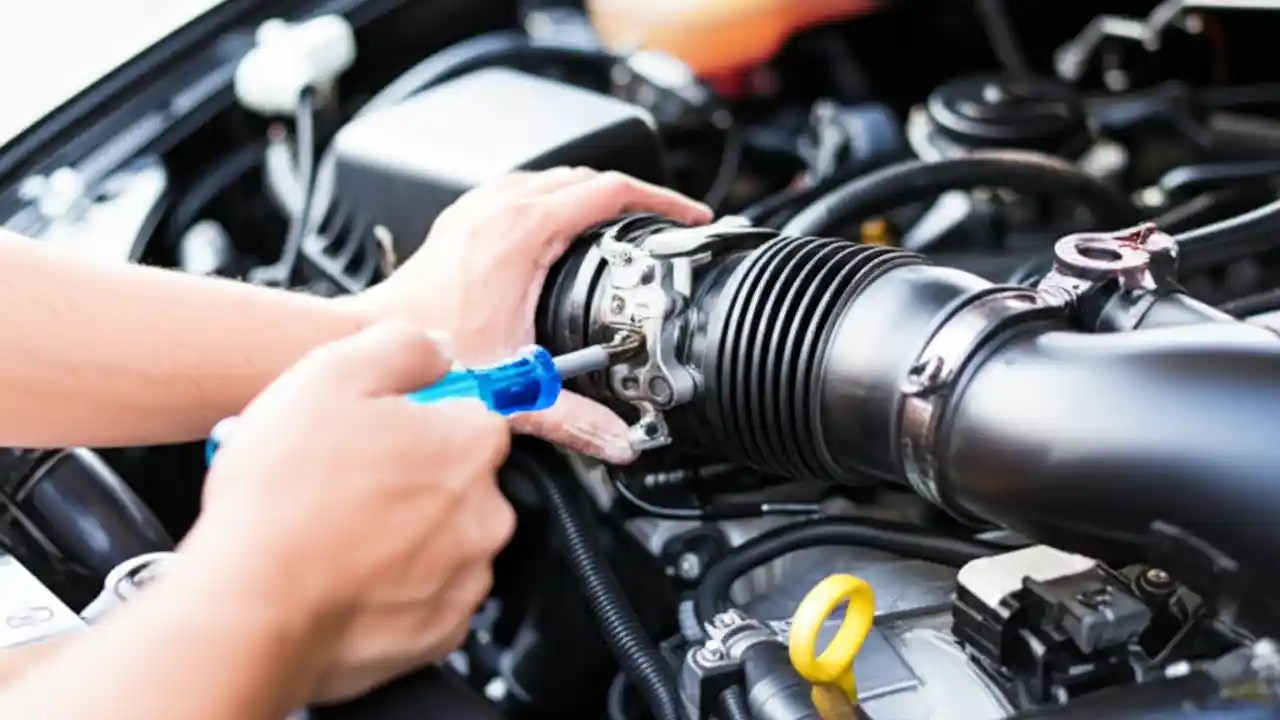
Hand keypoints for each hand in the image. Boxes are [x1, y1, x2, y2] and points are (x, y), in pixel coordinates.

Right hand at [182, 323, 513, 702]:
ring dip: (403, 531)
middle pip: (459, 477)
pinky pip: (426, 593)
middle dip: (411, 474)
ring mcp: (467, 575)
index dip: (418, 414)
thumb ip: (401, 347)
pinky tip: (344, 574)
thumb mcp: (330, 374)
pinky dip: (394, 585)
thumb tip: (437, 348)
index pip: (470, 410)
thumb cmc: (285, 494)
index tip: (377, 427)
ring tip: (333, 530)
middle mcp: (487, 512)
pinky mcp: (442, 630)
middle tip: (342, 479)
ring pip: (443, 537)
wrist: (252, 606)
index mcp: (471, 444)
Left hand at [351, 169, 711, 463]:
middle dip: (632, 197)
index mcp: (522, 233)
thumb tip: (618, 440)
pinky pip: (521, 190)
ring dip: (590, 194)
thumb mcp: (512, 386)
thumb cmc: (427, 354)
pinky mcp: (462, 222)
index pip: (609, 192)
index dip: (659, 201)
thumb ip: (571, 416)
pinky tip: (559, 229)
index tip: (688, 217)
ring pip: (552, 178)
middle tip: (662, 225)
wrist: (366, 339)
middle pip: (585, 178)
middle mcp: (499, 211)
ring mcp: (477, 211)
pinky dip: (553, 201)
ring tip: (620, 222)